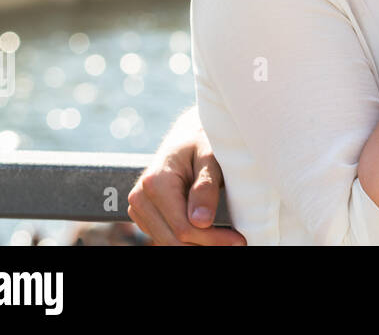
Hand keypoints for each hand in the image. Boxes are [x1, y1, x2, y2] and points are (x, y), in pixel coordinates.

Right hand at [127, 107, 245, 244]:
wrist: (188, 134)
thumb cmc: (202, 140)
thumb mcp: (210, 156)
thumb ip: (206, 186)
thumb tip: (201, 222)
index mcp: (155, 182)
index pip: (183, 227)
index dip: (212, 239)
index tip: (239, 240)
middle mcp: (140, 197)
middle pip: (174, 240)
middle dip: (207, 244)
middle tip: (238, 242)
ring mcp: (139, 208)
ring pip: (168, 242)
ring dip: (198, 244)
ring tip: (227, 237)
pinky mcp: (145, 214)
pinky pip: (166, 236)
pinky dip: (188, 240)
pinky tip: (211, 233)